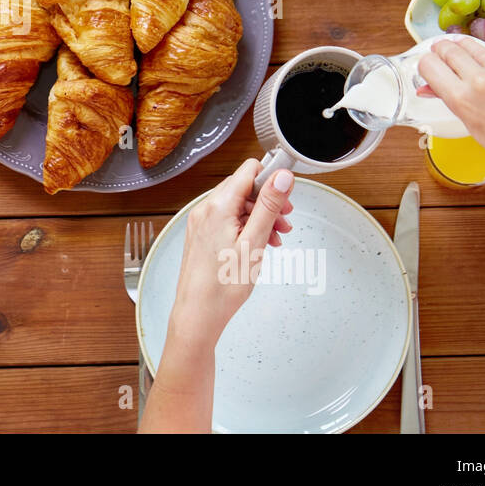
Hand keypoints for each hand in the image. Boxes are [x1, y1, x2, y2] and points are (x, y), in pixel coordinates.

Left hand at [168, 160, 294, 346]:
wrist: (198, 314)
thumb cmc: (223, 285)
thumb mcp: (255, 241)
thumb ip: (269, 206)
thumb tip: (282, 176)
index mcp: (218, 206)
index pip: (249, 171)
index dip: (271, 180)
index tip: (286, 197)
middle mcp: (205, 209)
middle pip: (244, 188)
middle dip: (268, 202)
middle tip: (285, 222)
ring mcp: (201, 222)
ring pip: (237, 206)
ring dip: (260, 217)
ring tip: (275, 238)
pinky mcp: (201, 235)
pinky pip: (227, 220)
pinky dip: (246, 227)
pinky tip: (259, 244)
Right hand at [417, 38, 484, 182]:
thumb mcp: (472, 126)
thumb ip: (449, 100)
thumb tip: (426, 88)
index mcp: (462, 99)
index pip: (429, 64)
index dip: (425, 65)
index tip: (428, 68)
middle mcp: (480, 78)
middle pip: (448, 48)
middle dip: (440, 51)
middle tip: (440, 55)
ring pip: (471, 45)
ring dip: (462, 49)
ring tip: (463, 58)